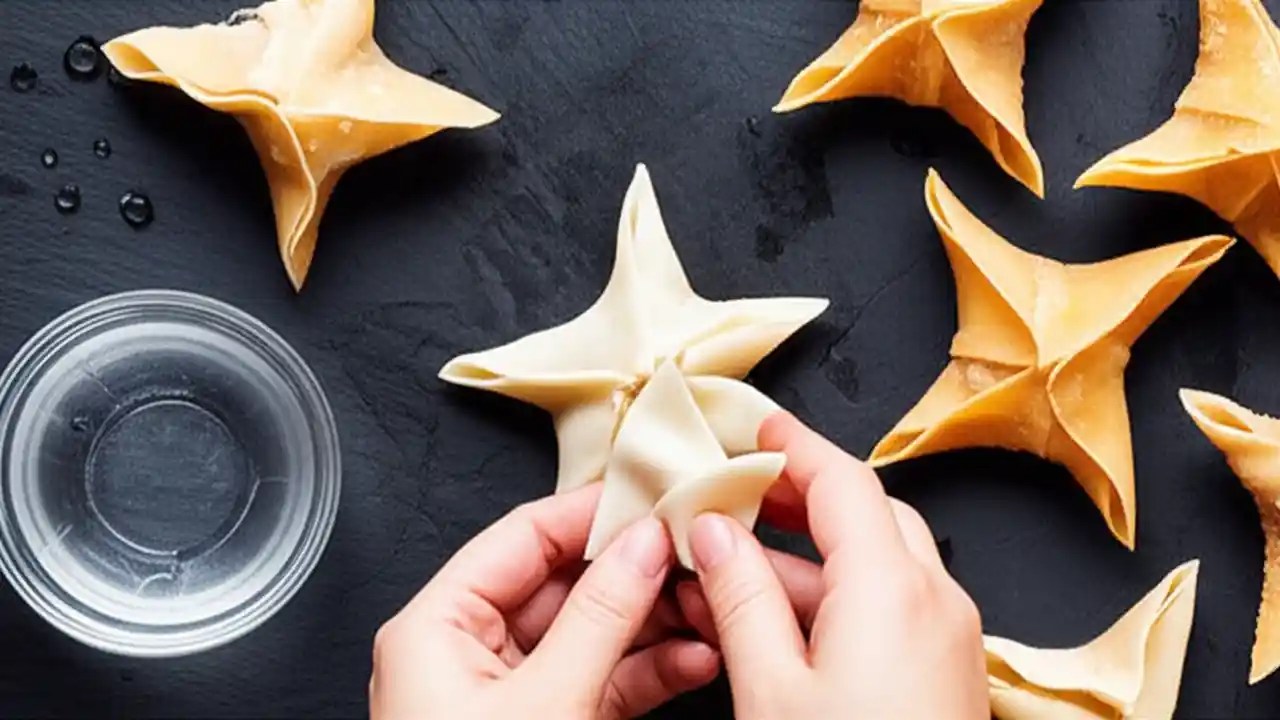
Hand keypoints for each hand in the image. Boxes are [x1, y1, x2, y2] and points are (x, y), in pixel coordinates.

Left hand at [370, 484, 720, 719]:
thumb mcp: (548, 704)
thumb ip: (600, 616)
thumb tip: (642, 543)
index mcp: (436, 627)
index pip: (521, 538)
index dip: (592, 512)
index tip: (655, 496)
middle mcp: (466, 650)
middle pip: (562, 582)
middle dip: (636, 573)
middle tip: (696, 553)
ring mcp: (507, 691)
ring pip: (590, 632)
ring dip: (653, 623)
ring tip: (710, 608)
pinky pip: (599, 680)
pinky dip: (648, 671)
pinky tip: (695, 658)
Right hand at [676, 413, 988, 718]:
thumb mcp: (770, 691)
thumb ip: (740, 600)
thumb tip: (715, 534)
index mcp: (891, 590)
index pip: (843, 480)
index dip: (795, 446)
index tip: (759, 429)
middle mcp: (936, 602)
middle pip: (867, 515)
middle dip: (800, 498)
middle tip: (741, 495)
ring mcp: (951, 639)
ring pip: (880, 566)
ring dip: (811, 559)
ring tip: (736, 577)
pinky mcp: (950, 674)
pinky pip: (896, 611)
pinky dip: (840, 600)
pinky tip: (783, 627)